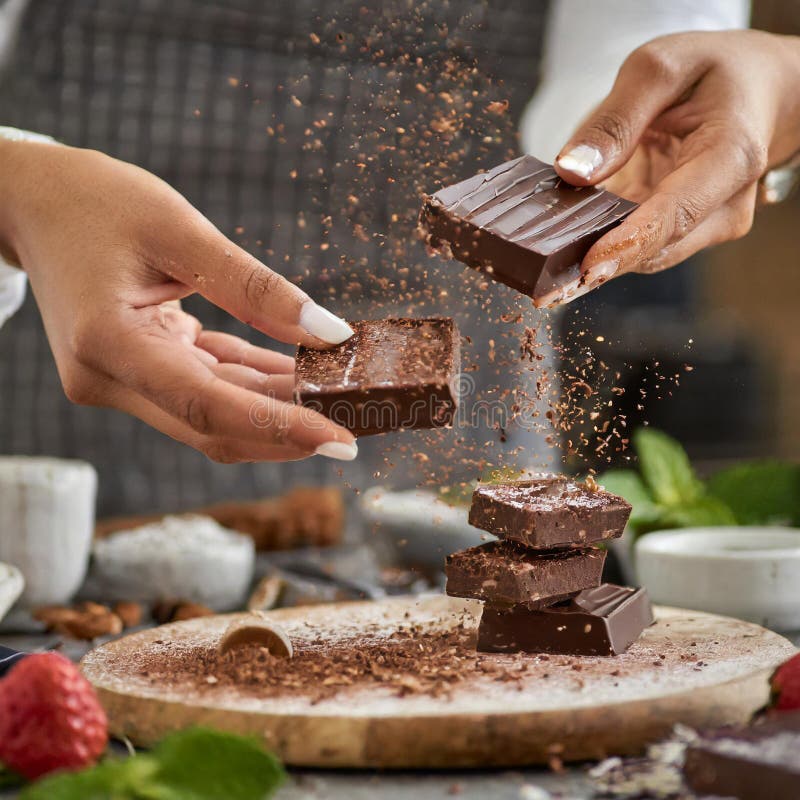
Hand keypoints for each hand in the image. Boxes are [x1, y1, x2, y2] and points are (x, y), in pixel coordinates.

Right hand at [0, 141, 357, 462]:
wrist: (35, 202)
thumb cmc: (95, 201)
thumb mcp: (180, 229)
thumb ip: (255, 287)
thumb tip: (328, 333)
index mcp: (109, 344)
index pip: (208, 405)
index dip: (279, 427)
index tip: (339, 440)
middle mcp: (108, 379)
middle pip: (212, 424)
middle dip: (286, 426)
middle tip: (353, 422)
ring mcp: (119, 381)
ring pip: (212, 411)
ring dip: (273, 404)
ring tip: (332, 391)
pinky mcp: (135, 370)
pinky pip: (203, 385)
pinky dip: (248, 380)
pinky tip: (294, 373)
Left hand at [542, 30, 799, 304]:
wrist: (756, 91)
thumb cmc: (710, 73)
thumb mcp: (659, 68)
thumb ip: (615, 120)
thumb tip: (573, 172)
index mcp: (730, 157)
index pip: (675, 215)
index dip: (627, 246)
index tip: (587, 268)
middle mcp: (726, 205)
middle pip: (655, 249)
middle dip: (598, 267)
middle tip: (543, 284)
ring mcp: (706, 226)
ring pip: (643, 257)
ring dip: (594, 261)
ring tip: (544, 269)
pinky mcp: (683, 233)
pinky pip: (637, 248)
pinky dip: (601, 247)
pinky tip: (563, 249)